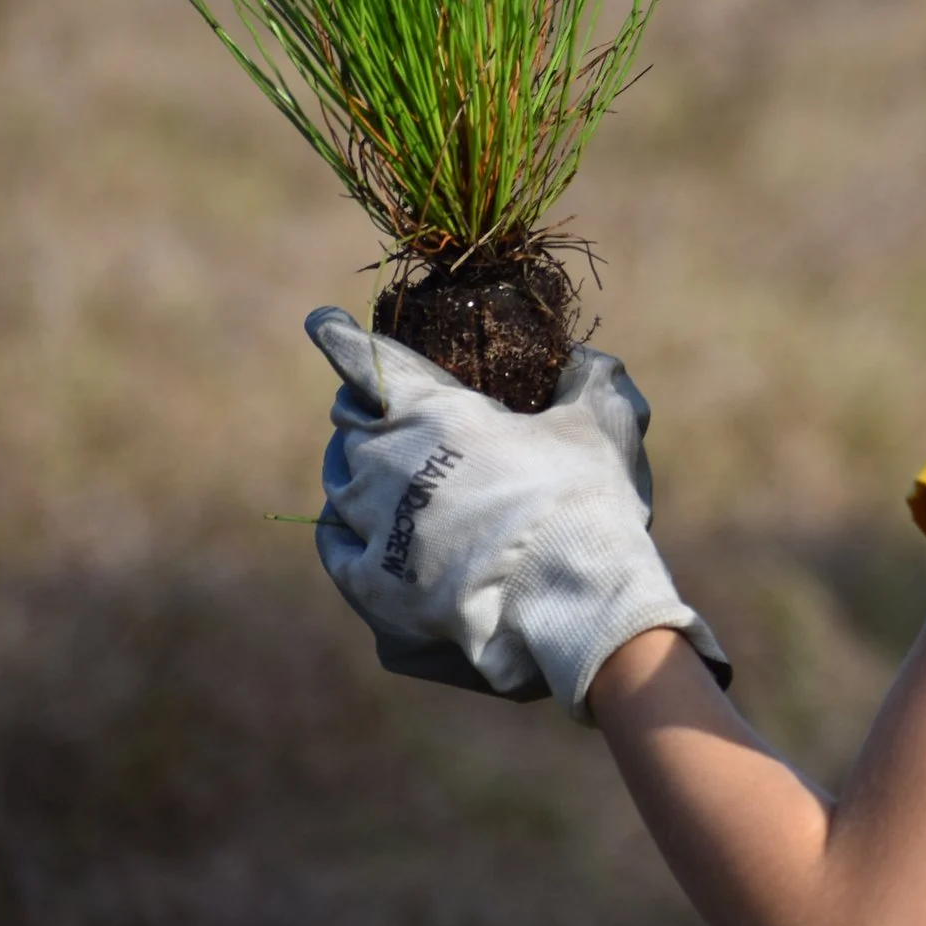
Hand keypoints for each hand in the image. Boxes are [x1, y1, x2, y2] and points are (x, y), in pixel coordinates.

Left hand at [304, 306, 728, 720]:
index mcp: (433, 412)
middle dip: (362, 411)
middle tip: (377, 410)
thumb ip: (588, 378)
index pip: (367, 362)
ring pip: (340, 485)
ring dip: (356, 471)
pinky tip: (355, 529)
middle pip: (350, 426)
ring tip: (376, 473)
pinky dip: (345, 529)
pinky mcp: (371, 588)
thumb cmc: (586, 501)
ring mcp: (372, 528)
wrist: (568, 602)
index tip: (323, 323)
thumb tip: (582, 358)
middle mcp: (386, 464)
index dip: (341, 338)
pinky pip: (337, 546)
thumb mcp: (602, 422)